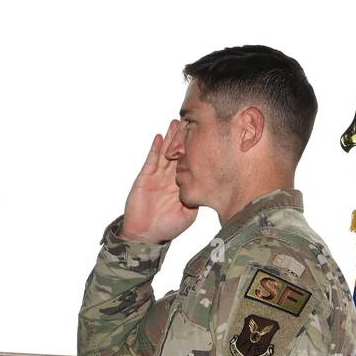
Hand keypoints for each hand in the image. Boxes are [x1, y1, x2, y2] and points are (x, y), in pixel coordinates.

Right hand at [120, 120, 197, 242]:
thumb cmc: (167, 227)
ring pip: (165, 152)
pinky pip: (151, 161)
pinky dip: (155, 149)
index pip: (190, 162)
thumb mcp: (189, 215)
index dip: (196, 149)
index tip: (207, 134)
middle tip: (192, 119)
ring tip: (176, 122)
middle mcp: (169, 177)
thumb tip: (211, 188)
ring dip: (170, 137)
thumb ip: (197, 200)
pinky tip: (160, 137)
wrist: (146, 235)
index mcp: (181, 183)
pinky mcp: (145, 178)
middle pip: (178, 152)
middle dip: (184, 137)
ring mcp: (157, 176)